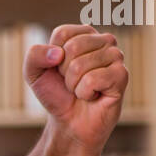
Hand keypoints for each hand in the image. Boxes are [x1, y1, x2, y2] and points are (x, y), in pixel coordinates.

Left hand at [24, 24, 127, 153]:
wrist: (70, 122)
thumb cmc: (56, 93)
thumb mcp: (33, 72)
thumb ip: (34, 55)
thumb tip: (57, 53)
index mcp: (84, 33)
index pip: (62, 34)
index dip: (53, 57)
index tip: (59, 69)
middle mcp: (104, 40)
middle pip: (72, 48)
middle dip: (64, 72)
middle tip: (72, 82)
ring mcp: (116, 57)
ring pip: (80, 65)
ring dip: (73, 84)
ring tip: (82, 89)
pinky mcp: (121, 75)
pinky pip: (92, 80)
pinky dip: (84, 93)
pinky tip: (93, 96)